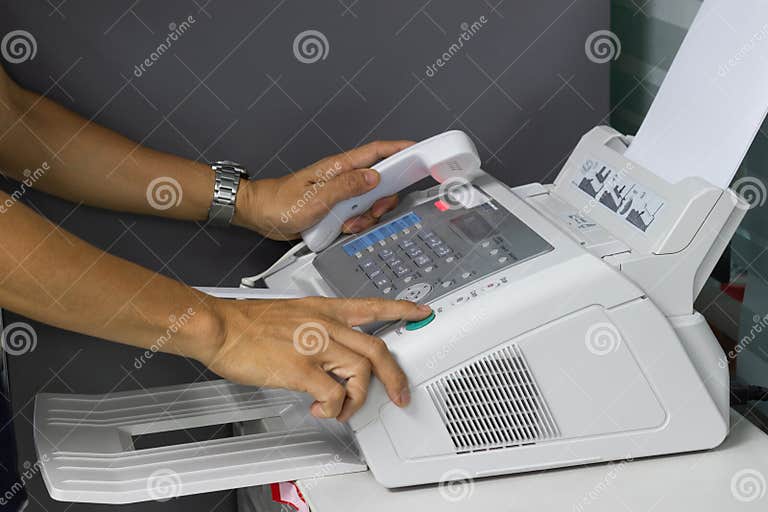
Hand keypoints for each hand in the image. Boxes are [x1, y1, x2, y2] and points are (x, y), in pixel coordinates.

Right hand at [203, 296, 431, 420]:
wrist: (220, 326)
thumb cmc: (247, 322)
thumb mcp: (292, 313)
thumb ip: (316, 328)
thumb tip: (329, 352)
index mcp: (324, 309)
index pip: (372, 306)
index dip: (401, 310)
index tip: (421, 312)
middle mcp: (326, 325)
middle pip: (377, 348)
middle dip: (395, 376)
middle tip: (400, 394)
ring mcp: (315, 346)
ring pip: (361, 372)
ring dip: (358, 398)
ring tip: (342, 407)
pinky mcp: (301, 369)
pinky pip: (334, 394)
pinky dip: (333, 408)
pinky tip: (320, 408)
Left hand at [233, 140, 413, 239]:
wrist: (258, 215)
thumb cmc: (278, 202)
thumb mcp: (315, 198)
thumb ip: (346, 187)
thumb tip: (374, 178)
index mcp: (339, 167)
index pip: (377, 152)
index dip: (400, 149)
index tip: (419, 150)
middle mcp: (342, 178)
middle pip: (380, 181)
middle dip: (384, 199)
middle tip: (372, 212)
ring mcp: (340, 194)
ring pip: (370, 202)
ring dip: (366, 216)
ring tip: (348, 224)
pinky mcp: (335, 209)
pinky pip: (357, 215)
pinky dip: (355, 225)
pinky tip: (342, 229)